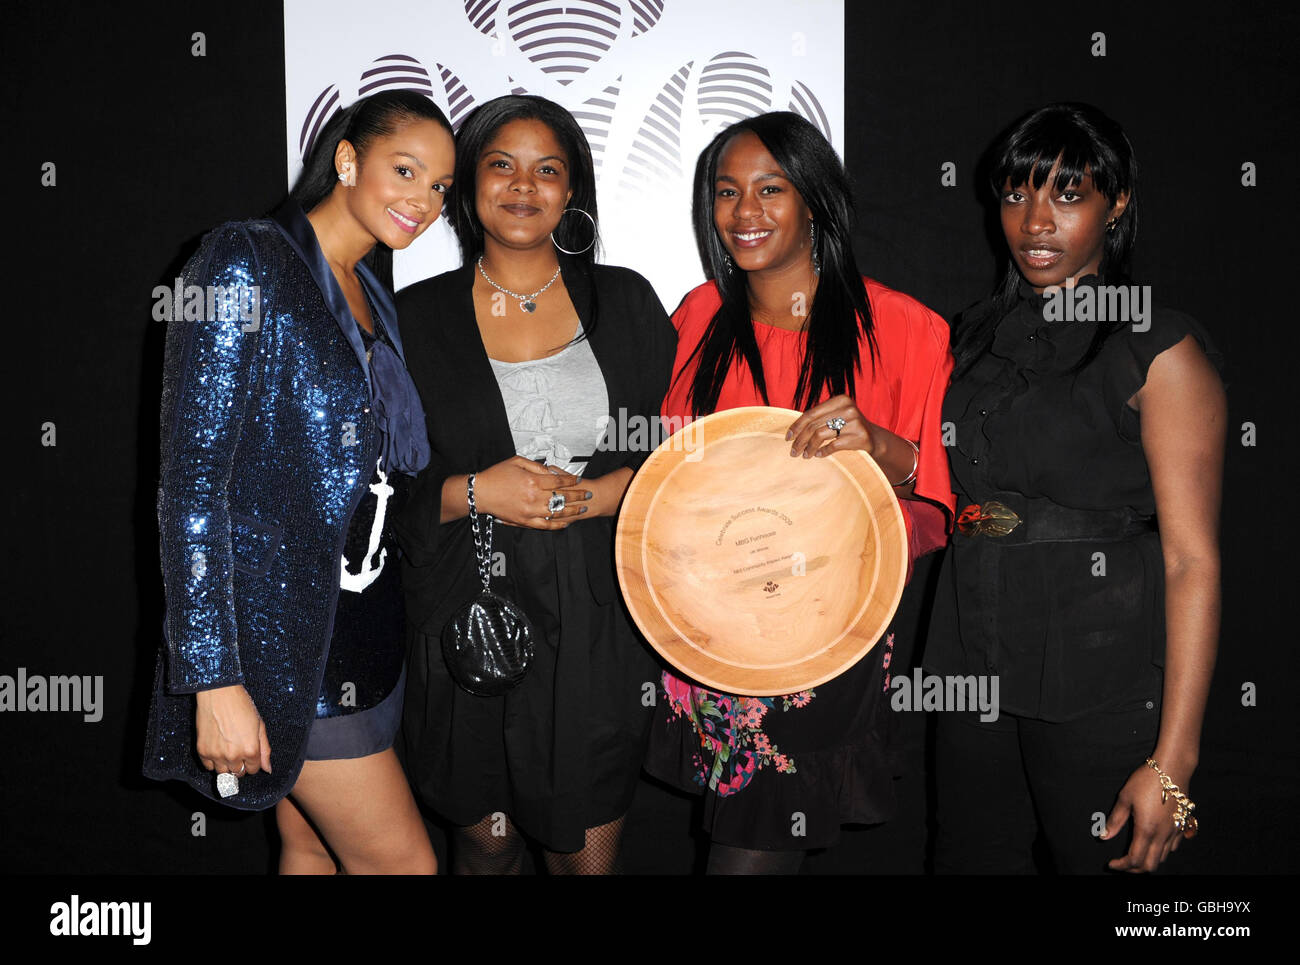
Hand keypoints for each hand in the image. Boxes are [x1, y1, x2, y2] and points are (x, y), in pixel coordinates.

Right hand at [195, 684, 271, 776]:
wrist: (219, 694)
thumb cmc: (241, 706)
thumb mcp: (259, 726)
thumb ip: (264, 749)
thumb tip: (268, 769)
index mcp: (250, 750)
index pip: (253, 770)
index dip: (253, 763)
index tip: (250, 754)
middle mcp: (233, 756)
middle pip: (238, 773)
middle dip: (240, 765)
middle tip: (239, 750)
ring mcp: (216, 755)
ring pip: (223, 772)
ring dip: (226, 765)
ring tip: (228, 749)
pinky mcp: (202, 751)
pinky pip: (208, 766)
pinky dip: (212, 761)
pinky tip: (217, 748)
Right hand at [474, 455, 590, 529]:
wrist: (480, 493)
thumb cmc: (496, 475)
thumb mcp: (516, 462)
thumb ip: (536, 466)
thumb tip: (551, 471)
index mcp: (532, 481)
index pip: (559, 481)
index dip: (571, 480)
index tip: (578, 480)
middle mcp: (533, 497)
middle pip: (562, 497)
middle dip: (578, 495)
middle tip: (588, 494)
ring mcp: (530, 511)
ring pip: (557, 512)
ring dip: (572, 510)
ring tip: (582, 508)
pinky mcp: (524, 522)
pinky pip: (545, 525)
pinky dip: (557, 524)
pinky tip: (566, 522)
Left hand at [786, 394, 879, 458]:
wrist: (874, 438)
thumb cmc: (848, 427)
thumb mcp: (836, 417)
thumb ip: (818, 419)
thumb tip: (792, 432)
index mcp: (840, 400)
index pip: (811, 413)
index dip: (797, 426)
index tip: (787, 437)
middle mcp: (848, 408)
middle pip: (814, 425)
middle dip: (800, 440)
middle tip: (793, 451)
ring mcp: (855, 422)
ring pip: (821, 435)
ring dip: (809, 447)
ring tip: (805, 455)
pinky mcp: (859, 436)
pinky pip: (833, 445)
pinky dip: (823, 451)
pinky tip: (818, 455)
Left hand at [1103, 762, 1191, 871]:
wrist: (1173, 768)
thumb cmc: (1147, 780)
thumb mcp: (1125, 798)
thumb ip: (1115, 820)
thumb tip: (1103, 836)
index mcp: (1146, 830)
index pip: (1134, 860)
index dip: (1121, 866)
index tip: (1111, 864)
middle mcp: (1162, 835)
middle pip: (1150, 866)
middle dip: (1134, 869)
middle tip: (1122, 864)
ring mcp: (1175, 832)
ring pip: (1162, 859)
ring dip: (1147, 861)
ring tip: (1134, 855)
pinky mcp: (1182, 826)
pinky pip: (1172, 848)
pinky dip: (1160, 853)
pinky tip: (1151, 844)